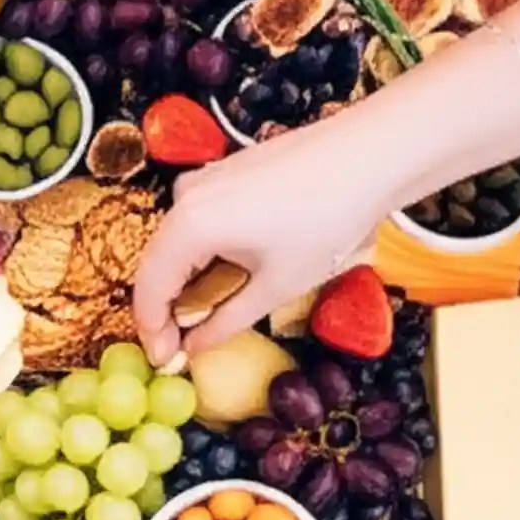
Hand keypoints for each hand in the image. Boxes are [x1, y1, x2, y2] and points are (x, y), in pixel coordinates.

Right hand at [133, 127, 396, 364]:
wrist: (368, 157)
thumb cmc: (327, 221)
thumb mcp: (276, 286)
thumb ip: (225, 322)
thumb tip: (193, 347)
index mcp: (190, 225)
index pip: (150, 288)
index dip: (152, 331)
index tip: (163, 361)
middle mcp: (184, 196)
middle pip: (157, 264)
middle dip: (167, 308)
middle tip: (181, 347)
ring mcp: (202, 180)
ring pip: (177, 243)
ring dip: (187, 282)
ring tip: (208, 317)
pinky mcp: (221, 173)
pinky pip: (196, 222)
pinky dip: (202, 255)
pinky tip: (227, 276)